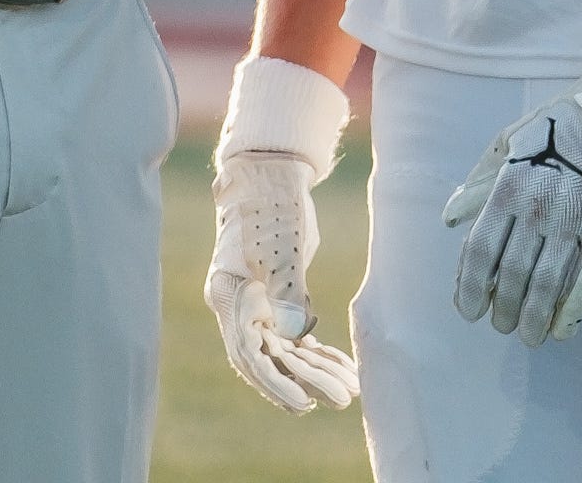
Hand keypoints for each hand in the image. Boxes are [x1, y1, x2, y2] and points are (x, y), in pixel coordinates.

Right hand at [207, 151, 358, 411]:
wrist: (271, 177)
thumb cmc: (273, 206)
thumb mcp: (281, 247)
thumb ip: (286, 290)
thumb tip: (294, 334)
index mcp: (229, 294)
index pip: (249, 353)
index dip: (275, 382)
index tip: (302, 403)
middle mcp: (240, 308)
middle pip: (271, 358)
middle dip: (306, 381)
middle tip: (343, 399)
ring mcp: (258, 308)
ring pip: (287, 352)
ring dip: (318, 371)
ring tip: (351, 389)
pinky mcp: (278, 303)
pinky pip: (297, 339)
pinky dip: (320, 353)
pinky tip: (344, 368)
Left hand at [443, 87, 581, 345]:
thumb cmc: (553, 124)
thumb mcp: (507, 142)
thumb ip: (478, 183)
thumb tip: (450, 218)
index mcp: (508, 187)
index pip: (482, 250)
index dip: (471, 286)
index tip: (467, 309)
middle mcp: (536, 208)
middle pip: (512, 274)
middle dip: (502, 307)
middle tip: (498, 324)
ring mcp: (571, 220)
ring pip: (546, 283)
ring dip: (533, 316)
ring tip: (526, 335)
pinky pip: (580, 276)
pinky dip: (568, 307)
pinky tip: (559, 327)